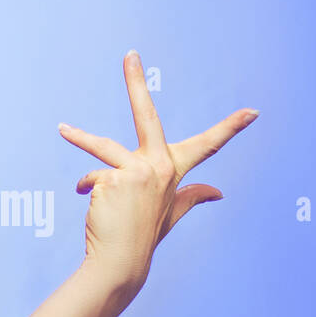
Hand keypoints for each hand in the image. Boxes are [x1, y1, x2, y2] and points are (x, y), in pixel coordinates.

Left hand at [58, 49, 257, 297]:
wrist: (120, 262)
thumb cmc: (144, 235)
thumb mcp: (171, 213)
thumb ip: (192, 197)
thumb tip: (218, 192)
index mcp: (174, 171)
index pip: (207, 146)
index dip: (231, 128)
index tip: (253, 112)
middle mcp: (158, 167)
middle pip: (147, 115)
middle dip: (135, 82)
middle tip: (129, 54)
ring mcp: (136, 171)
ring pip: (102, 147)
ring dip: (79, 136)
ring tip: (62, 129)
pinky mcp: (113, 178)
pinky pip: (92, 175)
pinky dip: (87, 186)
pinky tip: (88, 200)